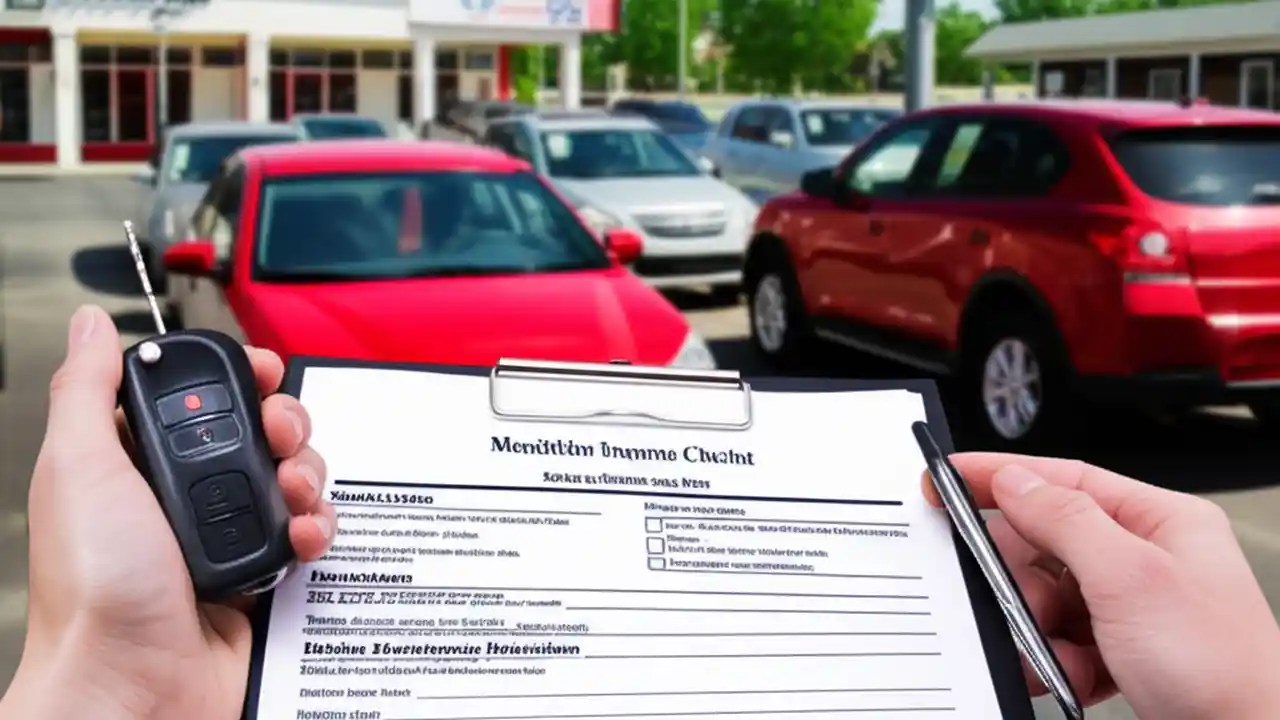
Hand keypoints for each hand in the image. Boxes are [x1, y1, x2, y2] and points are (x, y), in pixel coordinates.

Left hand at [0, 305, 336, 719]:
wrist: (134, 687)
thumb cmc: (95, 590)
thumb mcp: (79, 470)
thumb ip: (88, 390)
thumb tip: (88, 326)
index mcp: (136, 463)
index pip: (200, 395)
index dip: (238, 376)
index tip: (262, 370)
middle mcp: (184, 495)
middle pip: (260, 430)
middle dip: (286, 423)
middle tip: (281, 435)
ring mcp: (227, 534)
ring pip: (293, 476)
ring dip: (307, 474)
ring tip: (292, 493)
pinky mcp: (263, 573)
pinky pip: (310, 533)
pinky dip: (318, 526)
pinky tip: (304, 534)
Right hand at [925, 453, 1279, 719]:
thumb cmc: (1223, 669)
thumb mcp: (1130, 579)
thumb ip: (1065, 520)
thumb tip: (1014, 481)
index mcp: (1160, 522)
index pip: (1064, 479)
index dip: (1000, 476)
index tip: (947, 478)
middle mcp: (1146, 559)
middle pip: (1045, 544)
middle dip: (1022, 579)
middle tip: (1007, 597)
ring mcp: (1132, 609)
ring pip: (1046, 599)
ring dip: (1037, 628)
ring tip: (1052, 650)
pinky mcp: (1119, 653)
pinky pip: (1058, 643)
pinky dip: (1052, 661)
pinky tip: (1066, 673)